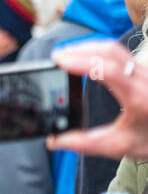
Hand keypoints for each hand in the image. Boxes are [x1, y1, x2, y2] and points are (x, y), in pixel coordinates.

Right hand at [49, 41, 147, 159]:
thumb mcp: (118, 146)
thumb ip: (84, 143)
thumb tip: (54, 140)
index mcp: (137, 97)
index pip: (109, 70)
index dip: (83, 61)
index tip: (60, 60)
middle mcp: (143, 79)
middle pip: (111, 51)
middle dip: (81, 49)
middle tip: (57, 56)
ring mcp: (145, 72)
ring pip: (116, 49)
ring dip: (89, 47)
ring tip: (66, 55)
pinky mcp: (143, 71)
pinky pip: (120, 54)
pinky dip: (98, 51)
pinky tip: (85, 57)